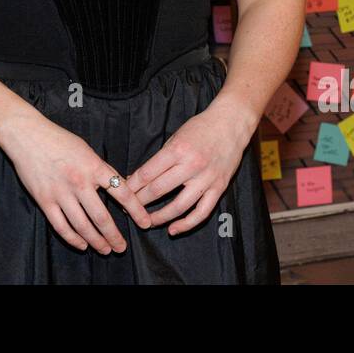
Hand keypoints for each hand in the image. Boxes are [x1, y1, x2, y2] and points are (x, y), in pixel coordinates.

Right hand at [0, 112, 153, 253]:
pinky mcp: (44, 200)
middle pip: (102, 217)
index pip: (122, 193)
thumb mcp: (86, 150)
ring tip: (105, 250)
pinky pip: (61, 226)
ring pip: (82, 226)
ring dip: (96, 241)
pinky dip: (73, 239)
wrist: (27, 135)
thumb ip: (100, 169)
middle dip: (114, 236)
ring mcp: (61, 193)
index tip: (145, 223)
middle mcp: (79, 182)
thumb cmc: (58, 139)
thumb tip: (117, 186)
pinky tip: (82, 245)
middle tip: (121, 247)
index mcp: (94, 166)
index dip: (136, 210)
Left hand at [124, 99, 257, 236]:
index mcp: (177, 150)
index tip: (122, 194)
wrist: (231, 124)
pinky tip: (173, 229)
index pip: (147, 173)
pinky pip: (202, 212)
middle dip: (139, 202)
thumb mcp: (176, 137)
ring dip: (159, 217)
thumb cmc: (201, 127)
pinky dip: (187, 224)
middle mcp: (191, 165)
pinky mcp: (219, 188)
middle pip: (158, 190)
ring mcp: (206, 178)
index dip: (132, 186)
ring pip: (179, 206)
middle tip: (129, 209)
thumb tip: (139, 178)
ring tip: (147, 222)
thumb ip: (160, 158)